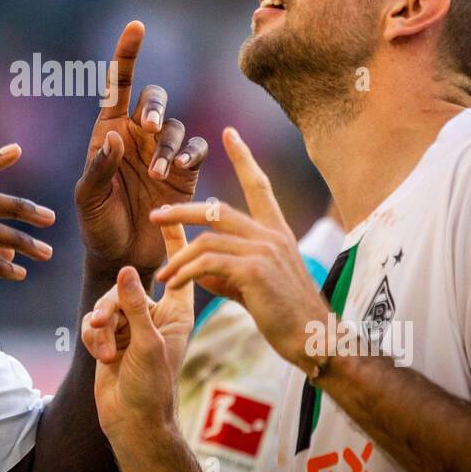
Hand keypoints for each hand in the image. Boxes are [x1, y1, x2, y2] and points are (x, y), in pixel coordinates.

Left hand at [74, 20, 207, 276]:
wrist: (124, 256)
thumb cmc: (98, 226)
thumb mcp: (88, 199)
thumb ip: (99, 168)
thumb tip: (117, 138)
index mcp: (108, 132)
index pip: (119, 84)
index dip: (127, 54)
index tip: (137, 27)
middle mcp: (137, 136)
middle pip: (153, 100)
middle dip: (154, 108)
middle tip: (148, 128)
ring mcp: (162, 153)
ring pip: (175, 128)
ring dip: (168, 147)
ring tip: (157, 175)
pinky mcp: (186, 173)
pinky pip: (195, 150)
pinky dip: (189, 155)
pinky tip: (180, 171)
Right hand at [81, 224, 193, 438]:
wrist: (133, 422)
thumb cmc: (152, 387)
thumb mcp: (147, 343)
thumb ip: (135, 305)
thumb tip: (127, 269)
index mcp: (177, 311)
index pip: (178, 267)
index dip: (174, 240)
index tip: (163, 214)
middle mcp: (155, 315)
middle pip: (127, 285)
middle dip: (112, 302)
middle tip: (105, 321)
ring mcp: (132, 326)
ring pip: (106, 303)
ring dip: (101, 324)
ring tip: (105, 346)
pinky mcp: (112, 339)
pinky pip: (95, 323)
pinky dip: (95, 338)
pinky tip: (102, 357)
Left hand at [150, 127, 329, 370]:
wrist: (314, 338)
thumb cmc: (285, 316)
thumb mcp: (253, 287)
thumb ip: (226, 273)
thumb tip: (198, 269)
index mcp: (276, 232)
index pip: (258, 185)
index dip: (243, 157)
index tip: (229, 133)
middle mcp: (272, 234)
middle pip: (218, 209)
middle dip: (183, 211)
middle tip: (156, 216)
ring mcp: (265, 249)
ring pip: (207, 238)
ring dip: (179, 257)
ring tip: (162, 274)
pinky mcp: (255, 270)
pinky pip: (208, 262)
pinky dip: (186, 272)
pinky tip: (174, 284)